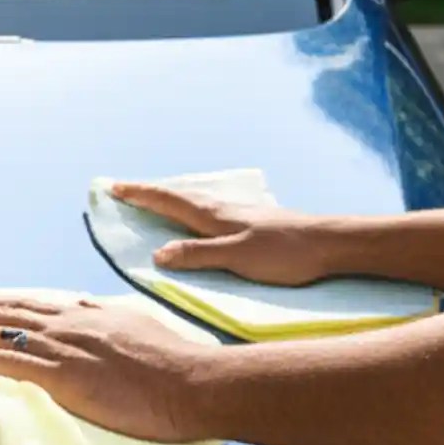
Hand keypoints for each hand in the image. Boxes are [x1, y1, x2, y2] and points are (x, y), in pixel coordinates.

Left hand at [0, 295, 215, 442]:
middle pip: (1, 311)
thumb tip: (88, 307)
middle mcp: (66, 323)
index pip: (26, 303)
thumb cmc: (174, 361)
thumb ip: (106, 316)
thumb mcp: (136, 325)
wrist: (192, 382)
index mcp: (84, 313)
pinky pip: (7, 361)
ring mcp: (62, 347)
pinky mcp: (61, 375)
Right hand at [111, 181, 335, 286]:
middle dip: (148, 192)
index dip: (140, 195)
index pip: (168, 201)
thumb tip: (157, 254)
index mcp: (213, 216)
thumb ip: (198, 255)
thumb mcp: (238, 258)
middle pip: (176, 196)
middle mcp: (221, 208)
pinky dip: (190, 206)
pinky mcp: (251, 220)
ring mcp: (237, 212)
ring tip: (153, 197)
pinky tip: (199, 211)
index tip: (113, 187)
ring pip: (193, 200)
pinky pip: (207, 208)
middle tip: (122, 188)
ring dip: (168, 197)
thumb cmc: (285, 253)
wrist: (330, 243)